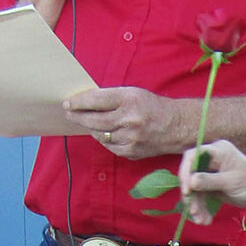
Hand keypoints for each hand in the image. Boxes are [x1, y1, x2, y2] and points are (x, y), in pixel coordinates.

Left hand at [64, 86, 183, 158]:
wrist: (176, 126)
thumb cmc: (152, 107)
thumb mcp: (133, 94)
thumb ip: (111, 98)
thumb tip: (85, 103)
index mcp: (130, 100)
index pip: (97, 100)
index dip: (79, 102)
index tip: (68, 103)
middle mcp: (130, 119)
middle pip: (94, 120)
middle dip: (78, 116)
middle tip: (69, 113)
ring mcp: (130, 138)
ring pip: (99, 135)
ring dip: (91, 128)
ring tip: (87, 122)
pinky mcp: (131, 152)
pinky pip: (109, 146)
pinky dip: (104, 139)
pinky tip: (103, 133)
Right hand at [178, 139, 245, 223]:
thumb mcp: (231, 183)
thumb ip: (210, 181)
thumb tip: (190, 181)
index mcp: (218, 150)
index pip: (193, 156)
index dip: (186, 172)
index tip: (187, 190)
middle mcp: (211, 158)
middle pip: (191, 174)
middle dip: (192, 195)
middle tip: (193, 211)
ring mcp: (209, 171)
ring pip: (194, 188)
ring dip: (196, 205)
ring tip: (201, 221)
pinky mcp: (210, 184)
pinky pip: (200, 195)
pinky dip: (201, 208)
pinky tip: (205, 220)